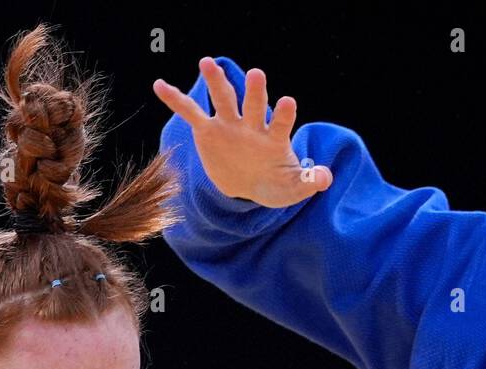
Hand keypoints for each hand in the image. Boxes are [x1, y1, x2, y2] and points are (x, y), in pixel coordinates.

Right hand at [153, 57, 332, 207]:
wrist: (251, 188)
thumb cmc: (276, 185)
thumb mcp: (294, 188)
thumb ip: (310, 181)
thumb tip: (326, 179)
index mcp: (274, 138)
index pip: (281, 121)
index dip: (284, 112)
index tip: (288, 102)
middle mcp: (252, 125)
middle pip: (254, 103)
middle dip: (255, 90)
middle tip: (256, 74)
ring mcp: (229, 125)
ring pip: (223, 98)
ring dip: (216, 80)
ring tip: (207, 63)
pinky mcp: (208, 130)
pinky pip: (190, 112)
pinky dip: (175, 99)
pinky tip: (159, 84)